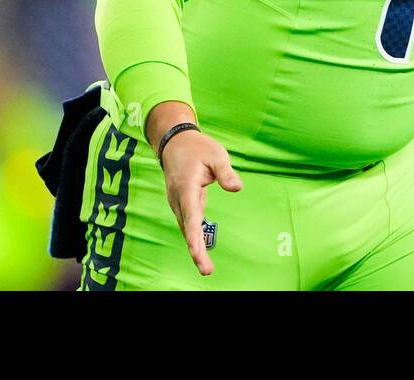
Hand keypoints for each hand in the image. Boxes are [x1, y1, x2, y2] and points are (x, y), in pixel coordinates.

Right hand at [146, 101, 242, 275]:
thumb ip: (226, 173)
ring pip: (186, 227)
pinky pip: (187, 223)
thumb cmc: (198, 149)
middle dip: (195, 250)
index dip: (193, 237)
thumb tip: (237, 188)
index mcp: (186, 187)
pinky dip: (193, 237)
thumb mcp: (216, 155)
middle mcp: (178, 198)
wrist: (175, 143)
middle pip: (187, 227)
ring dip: (194, 247)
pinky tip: (201, 251)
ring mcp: (177, 202)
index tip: (197, 254)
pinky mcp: (181, 203)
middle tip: (207, 270)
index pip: (190, 216)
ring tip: (206, 267)